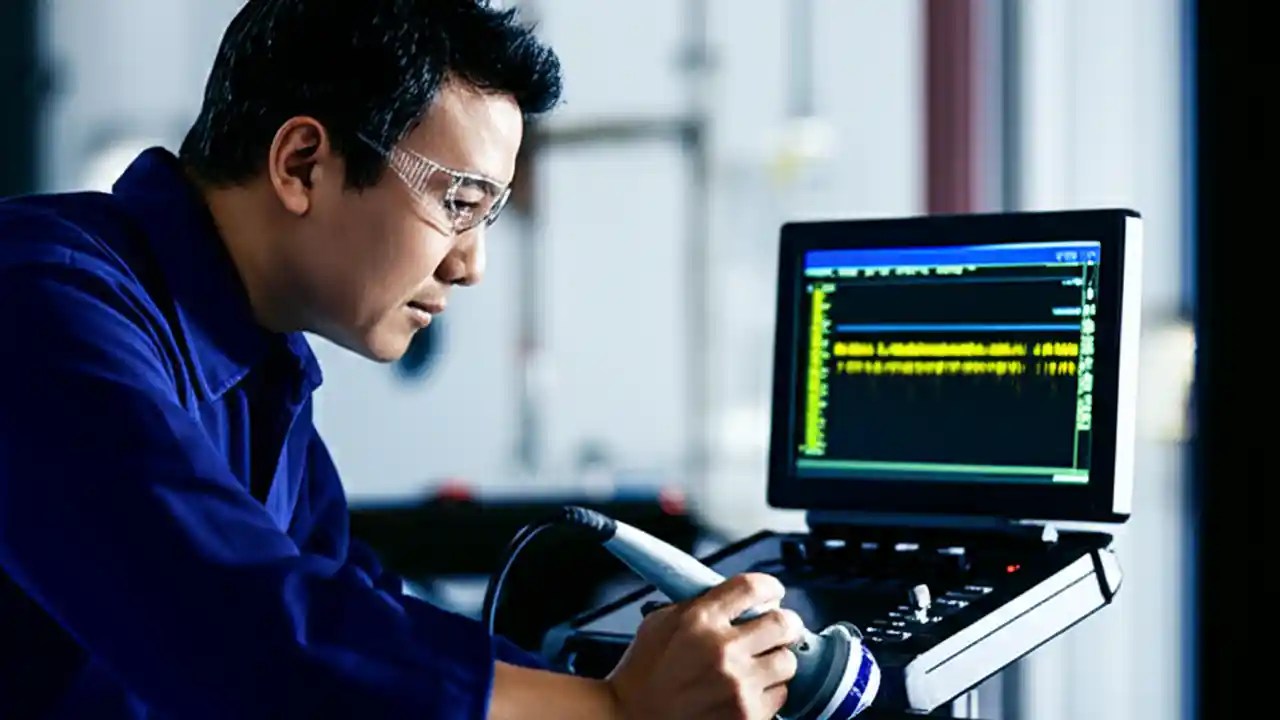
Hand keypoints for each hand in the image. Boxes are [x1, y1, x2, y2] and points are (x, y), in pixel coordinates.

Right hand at [606, 573, 803, 719]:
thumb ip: (701, 605)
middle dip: (784, 624)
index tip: (772, 593)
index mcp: (700, 619)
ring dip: (776, 661)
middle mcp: (723, 650)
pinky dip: (768, 693)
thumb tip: (738, 600)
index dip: (770, 587)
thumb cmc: (643, 673)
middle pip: (784, 623)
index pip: (754, 587)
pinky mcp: (747, 715)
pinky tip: (747, 691)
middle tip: (778, 629)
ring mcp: (738, 685)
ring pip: (787, 662)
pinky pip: (780, 696)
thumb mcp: (661, 622)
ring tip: (757, 666)